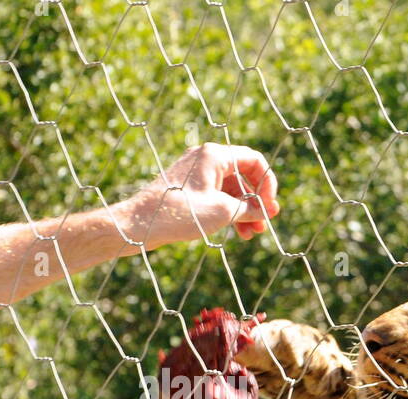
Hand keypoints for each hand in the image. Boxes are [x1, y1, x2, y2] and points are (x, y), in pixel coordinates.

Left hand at [121, 142, 280, 248]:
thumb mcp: (222, 212)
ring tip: (251, 234)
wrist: (139, 225)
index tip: (269, 207)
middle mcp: (205, 159)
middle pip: (243, 177)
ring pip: (230, 190)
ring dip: (243, 211)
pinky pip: (216, 197)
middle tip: (264, 225)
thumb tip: (268, 211)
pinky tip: (236, 231)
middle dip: (255, 202)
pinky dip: (228, 212)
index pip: (254, 161)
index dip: (267, 183)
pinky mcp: (188, 190)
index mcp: (214, 155)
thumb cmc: (179, 214)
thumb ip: (250, 209)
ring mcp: (196, 175)